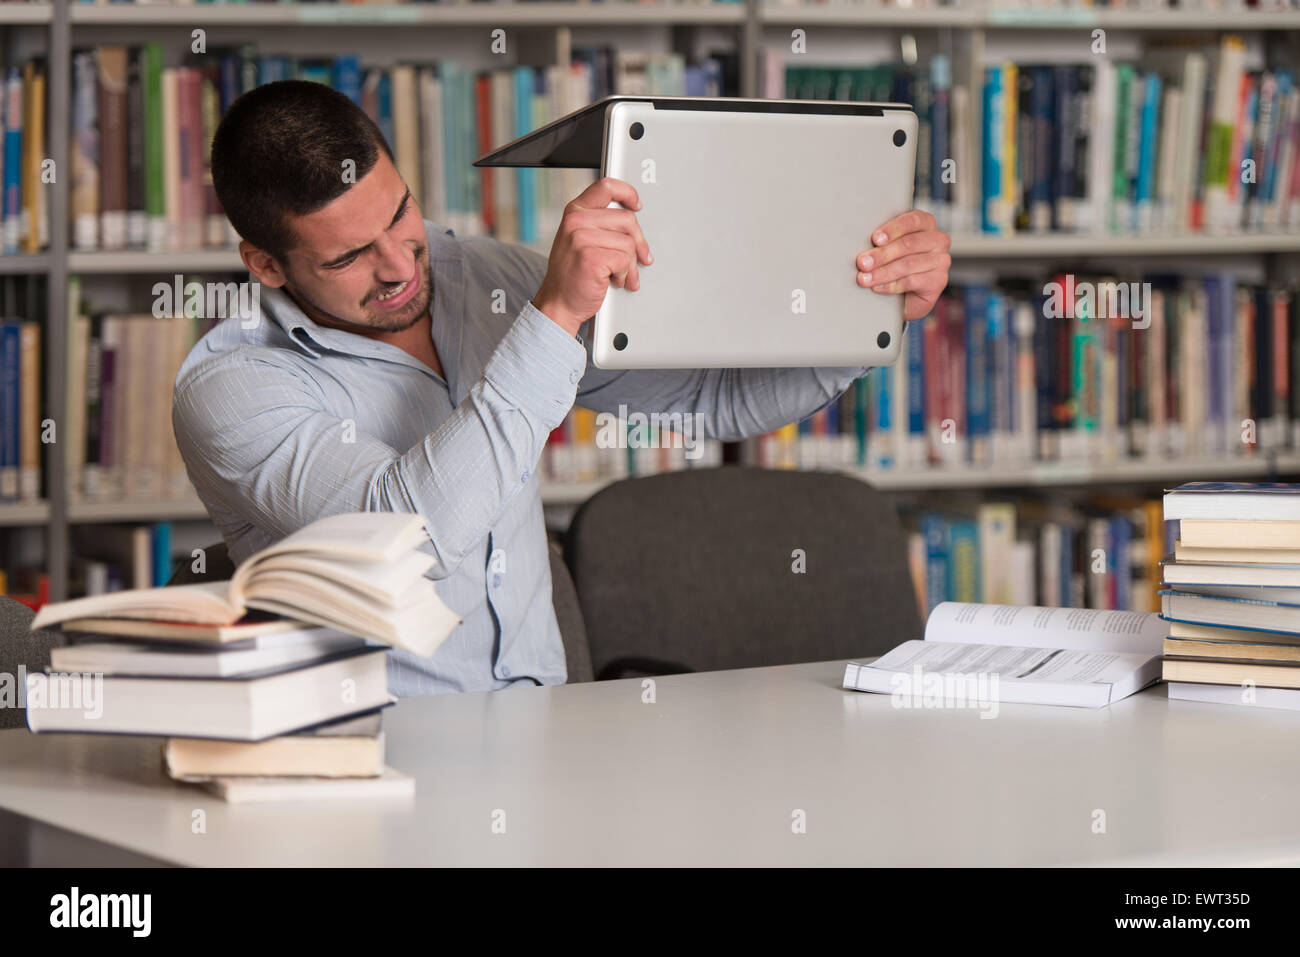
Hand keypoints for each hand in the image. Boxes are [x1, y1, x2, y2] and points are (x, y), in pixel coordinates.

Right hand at [532, 177, 653, 337]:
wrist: (558, 303)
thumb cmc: (571, 275)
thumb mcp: (578, 240)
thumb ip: (599, 225)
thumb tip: (630, 223)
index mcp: (575, 212)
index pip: (606, 187)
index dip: (628, 193)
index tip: (636, 205)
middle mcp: (576, 221)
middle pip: (627, 219)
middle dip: (638, 242)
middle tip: (638, 257)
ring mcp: (581, 238)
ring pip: (629, 243)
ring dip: (630, 264)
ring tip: (619, 274)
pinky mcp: (591, 257)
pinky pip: (625, 260)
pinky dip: (625, 274)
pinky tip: (613, 279)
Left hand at [856, 210, 950, 321]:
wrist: (905, 296)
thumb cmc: (895, 264)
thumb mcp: (890, 247)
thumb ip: (883, 241)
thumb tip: (865, 247)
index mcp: (926, 224)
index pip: (913, 220)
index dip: (893, 229)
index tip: (875, 239)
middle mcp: (938, 240)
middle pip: (909, 244)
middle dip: (882, 254)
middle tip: (863, 263)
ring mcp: (941, 261)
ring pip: (908, 264)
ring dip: (882, 272)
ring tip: (865, 278)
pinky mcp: (938, 281)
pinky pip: (912, 281)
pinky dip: (891, 285)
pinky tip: (877, 287)